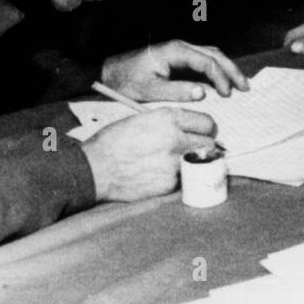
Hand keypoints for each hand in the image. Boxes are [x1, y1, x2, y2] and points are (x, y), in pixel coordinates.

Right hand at [81, 108, 217, 201]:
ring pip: (198, 163)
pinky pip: (183, 179)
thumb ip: (168, 123)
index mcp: (169, 118)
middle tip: (193, 149)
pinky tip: (160, 174)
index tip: (202, 133)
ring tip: (177, 162)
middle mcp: (176, 139)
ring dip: (192, 163)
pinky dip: (176, 178)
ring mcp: (174, 163)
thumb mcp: (142, 119)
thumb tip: (188, 128)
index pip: (207, 122)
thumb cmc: (113, 141)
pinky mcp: (169, 184)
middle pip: (209, 143)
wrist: (95, 168)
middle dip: (203, 146)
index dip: (205, 128)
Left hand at [101, 40, 248, 102]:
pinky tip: (223, 82)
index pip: (207, 62)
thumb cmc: (126, 81)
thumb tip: (203, 92)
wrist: (108, 72)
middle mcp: (180, 47)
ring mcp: (180, 51)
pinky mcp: (178, 58)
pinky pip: (203, 60)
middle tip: (245, 87)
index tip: (227, 95)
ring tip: (239, 85)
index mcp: (175, 51)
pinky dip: (217, 70)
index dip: (220, 78)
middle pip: (214, 53)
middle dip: (232, 70)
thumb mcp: (149, 90)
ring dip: (227, 68)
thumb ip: (176, 91)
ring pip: (211, 54)